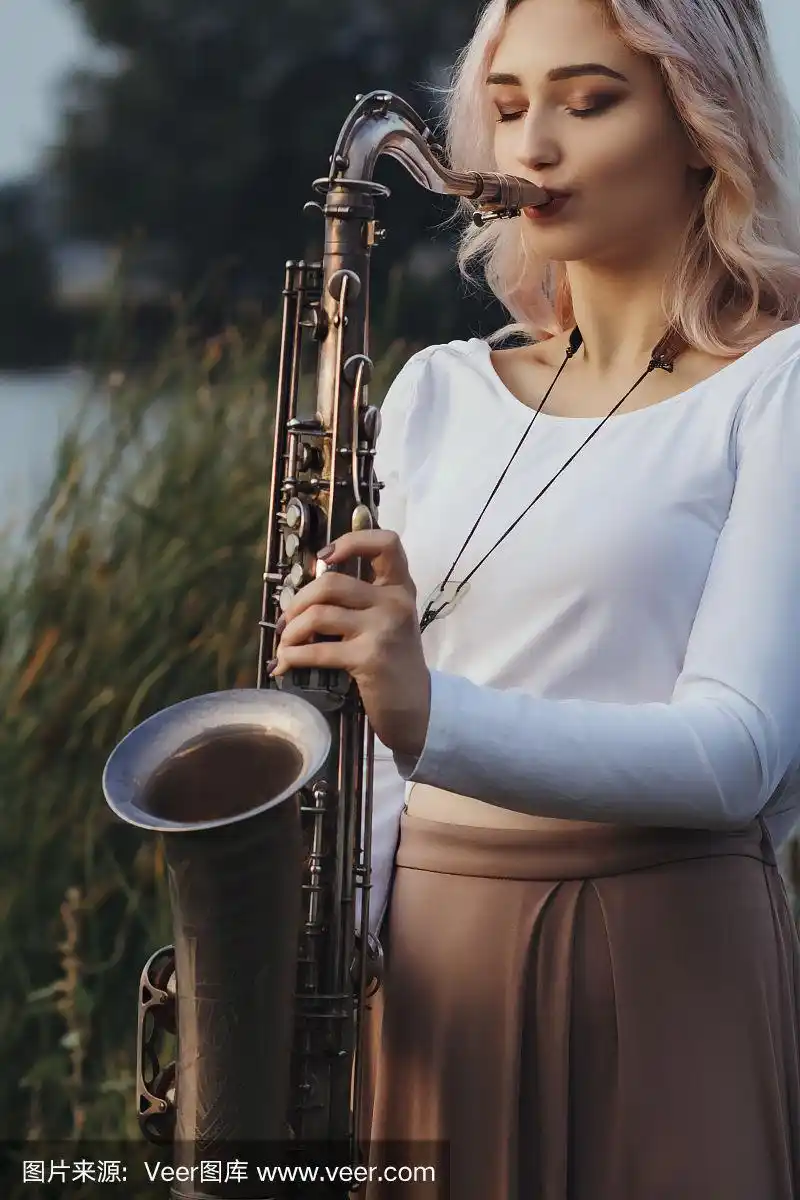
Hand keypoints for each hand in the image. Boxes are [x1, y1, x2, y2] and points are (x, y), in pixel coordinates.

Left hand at [270, 530, 430, 758]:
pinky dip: (293, 656)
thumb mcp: (387, 621)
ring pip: (319, 614)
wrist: (415, 707)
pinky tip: (285, 663)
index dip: (351, 541)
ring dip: (291, 631)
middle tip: (288, 620)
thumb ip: (360, 599)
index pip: (386, 543)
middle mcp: (395, 602)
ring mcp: (383, 629)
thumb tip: (307, 589)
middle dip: (298, 601)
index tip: (325, 558)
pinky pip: (317, 649)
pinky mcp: (369, 657)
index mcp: (400, 588)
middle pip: (331, 583)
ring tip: (286, 644)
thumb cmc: (392, 661)